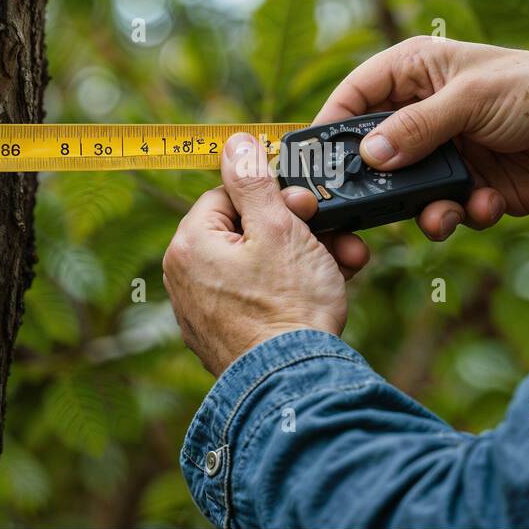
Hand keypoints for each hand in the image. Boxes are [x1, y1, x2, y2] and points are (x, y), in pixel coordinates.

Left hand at [163, 133, 365, 375]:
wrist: (294, 385)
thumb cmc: (288, 306)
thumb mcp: (278, 228)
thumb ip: (253, 181)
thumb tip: (235, 142)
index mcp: (189, 244)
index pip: (229, 194)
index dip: (275, 197)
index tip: (307, 209)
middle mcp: (185, 277)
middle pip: (247, 230)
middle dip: (299, 230)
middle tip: (334, 237)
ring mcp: (203, 311)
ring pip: (260, 264)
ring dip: (304, 259)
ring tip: (343, 266)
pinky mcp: (224, 337)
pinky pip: (258, 297)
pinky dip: (289, 291)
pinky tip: (324, 294)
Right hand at [316, 36, 528, 239]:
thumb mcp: (472, 101)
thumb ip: (418, 129)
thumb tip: (369, 157)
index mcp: (416, 72)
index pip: (355, 96)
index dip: (331, 126)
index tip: (315, 164)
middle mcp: (424, 113)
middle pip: (374, 152)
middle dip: (376, 182)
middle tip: (363, 209)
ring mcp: (447, 152)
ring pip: (407, 190)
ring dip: (423, 208)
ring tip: (442, 215)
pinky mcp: (470, 186)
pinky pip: (447, 209)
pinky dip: (464, 214)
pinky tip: (488, 204)